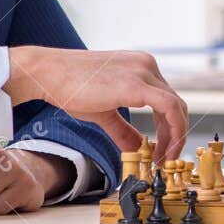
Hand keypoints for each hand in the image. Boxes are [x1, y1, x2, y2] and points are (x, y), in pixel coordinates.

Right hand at [6, 46, 187, 163]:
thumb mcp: (103, 112)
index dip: (169, 128)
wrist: (47, 73)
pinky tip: (162, 150)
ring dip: (174, 137)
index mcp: (140, 66)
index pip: (166, 99)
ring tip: (163, 158)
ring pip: (176, 107)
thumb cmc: (69, 87)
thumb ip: (123, 130)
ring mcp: (143, 71)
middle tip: (165, 158)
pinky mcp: (137, 84)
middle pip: (175, 104)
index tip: (162, 149)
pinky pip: (169, 108)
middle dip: (174, 135)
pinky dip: (173, 131)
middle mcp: (146, 65)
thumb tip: (136, 149)